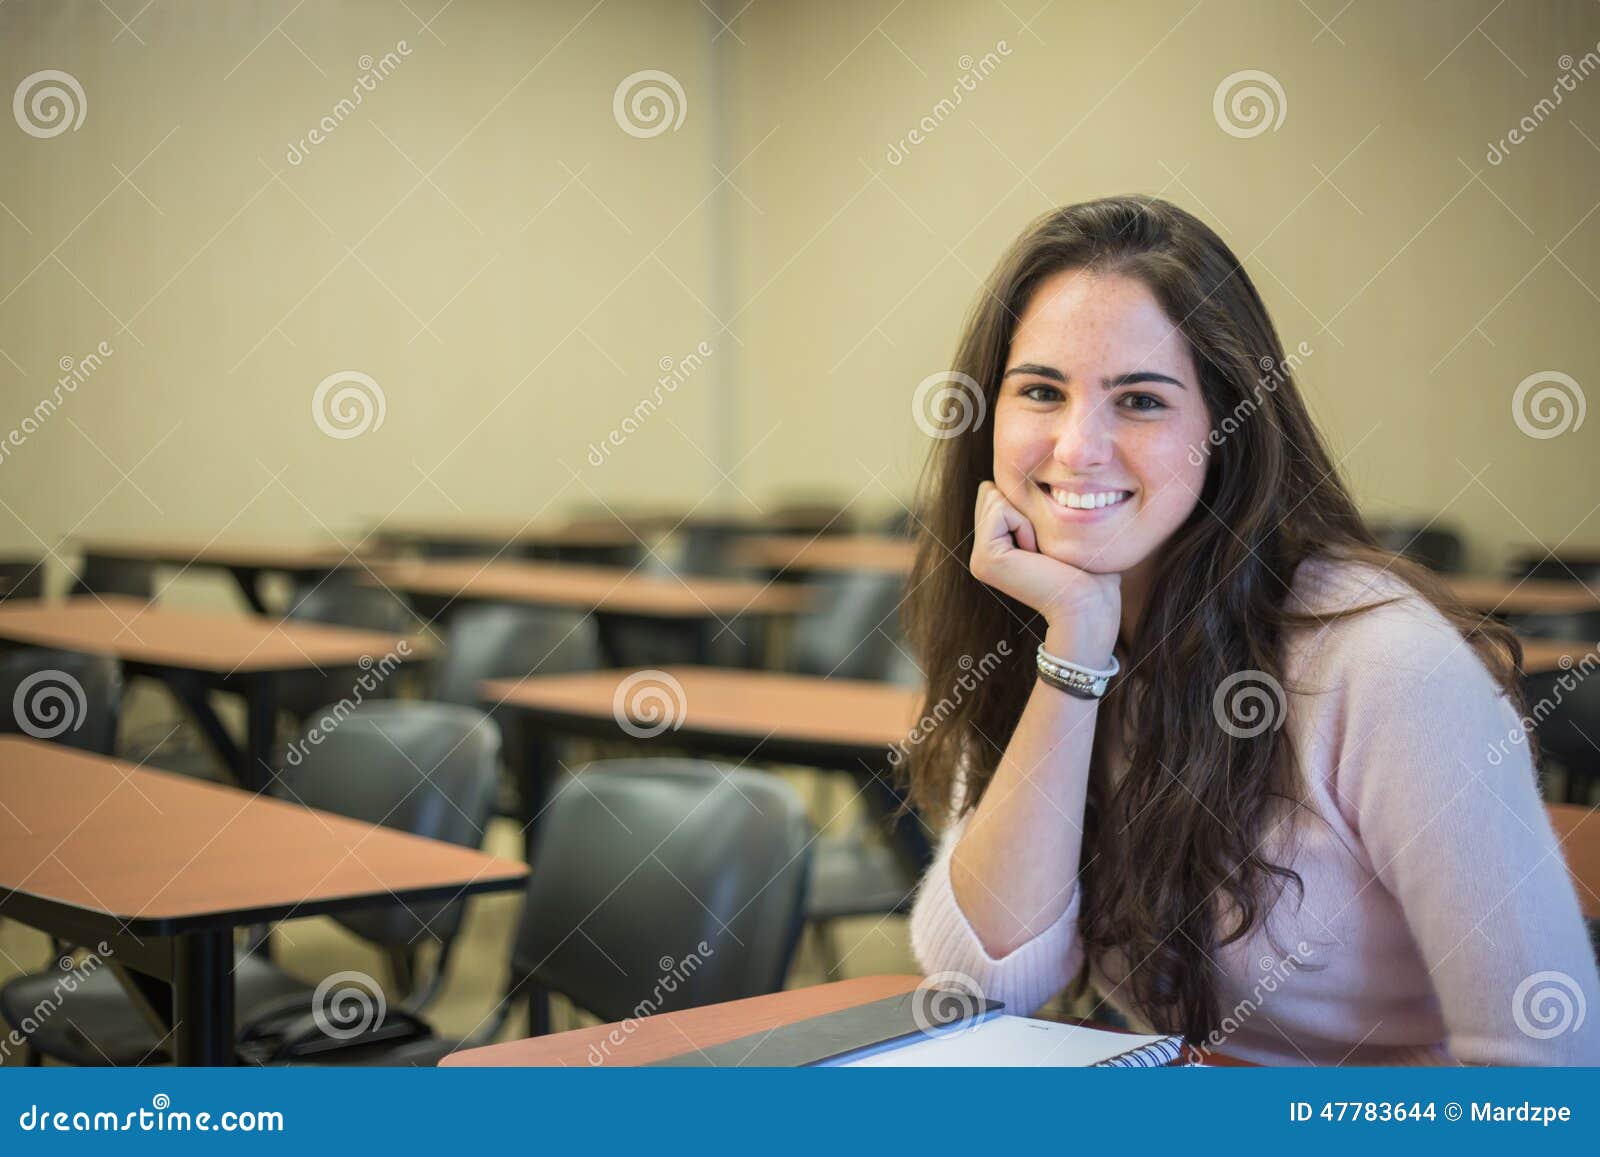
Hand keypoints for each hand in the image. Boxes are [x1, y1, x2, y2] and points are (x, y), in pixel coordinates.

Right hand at [969, 481, 1121, 663]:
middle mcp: (981, 554)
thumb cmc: (1086, 569)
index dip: (1029, 504)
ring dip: (1027, 516)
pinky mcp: (986, 559)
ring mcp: (980, 559)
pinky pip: (1000, 510)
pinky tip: (1036, 556)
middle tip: (1043, 548)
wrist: (1090, 604)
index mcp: (995, 548)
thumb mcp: (1053, 528)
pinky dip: (1025, 524)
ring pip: (993, 496)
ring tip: (1040, 553)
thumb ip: (1027, 508)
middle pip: (991, 491)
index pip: (998, 492)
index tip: (1047, 542)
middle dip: (1024, 507)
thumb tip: (995, 484)